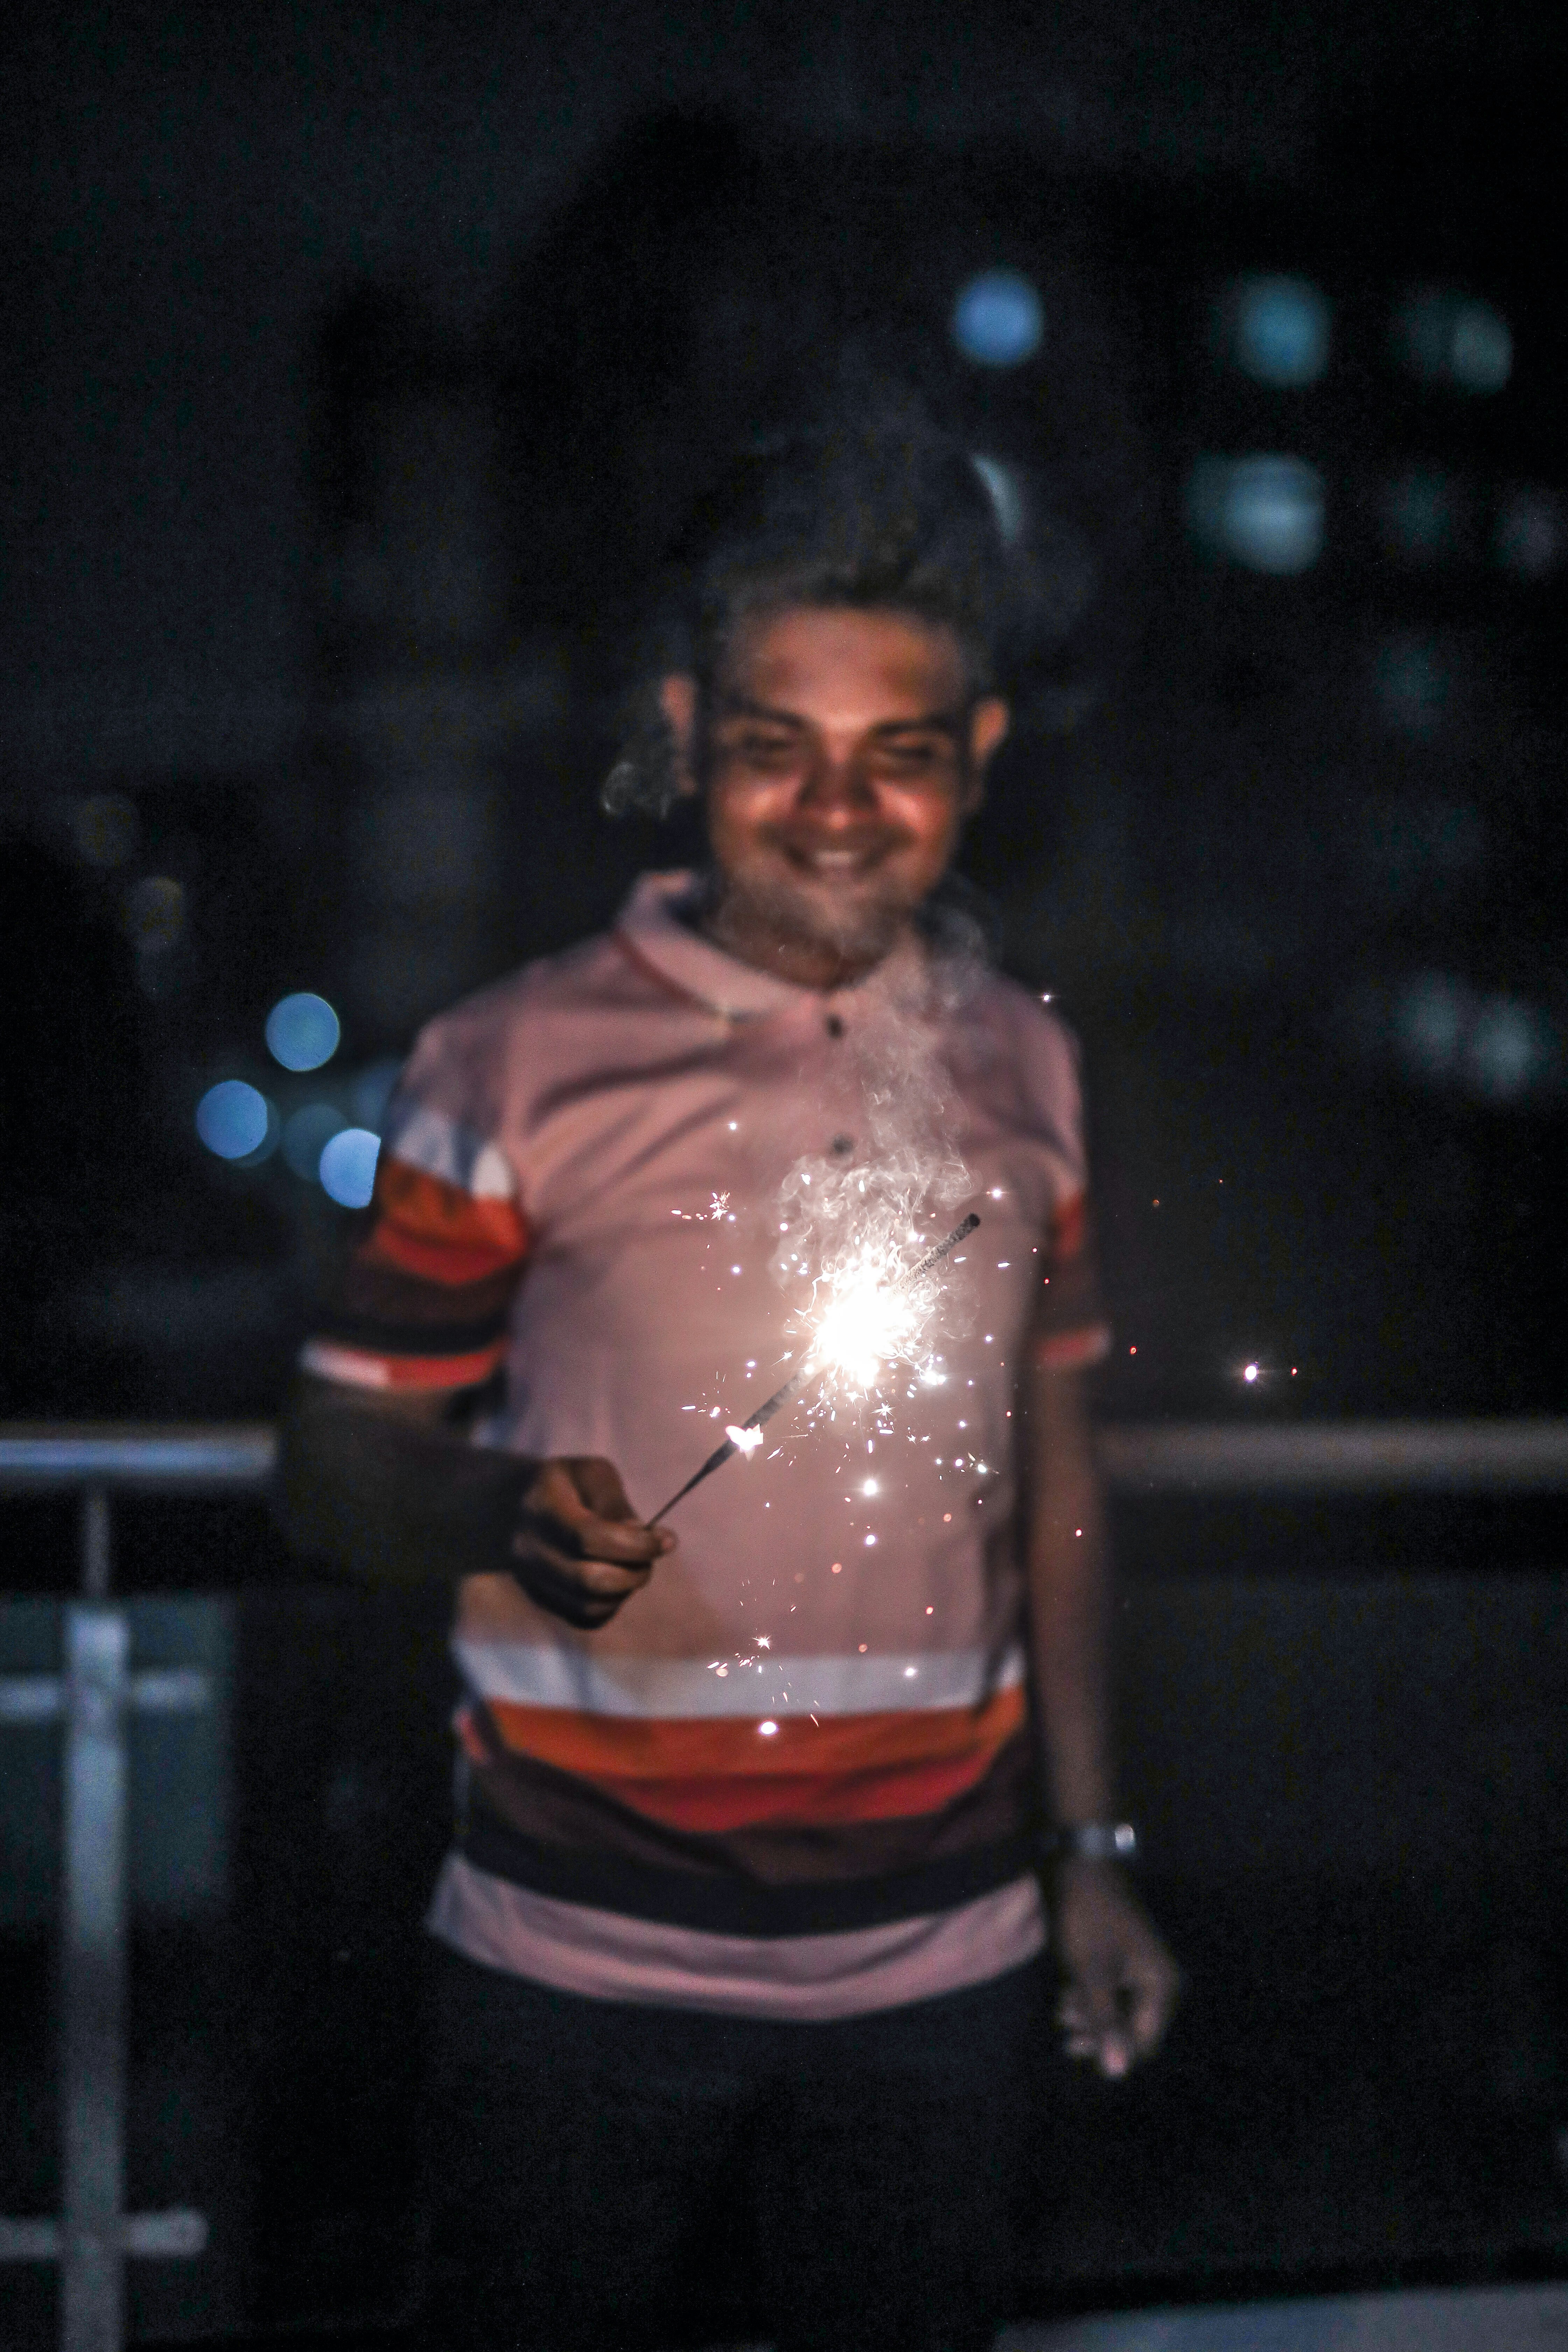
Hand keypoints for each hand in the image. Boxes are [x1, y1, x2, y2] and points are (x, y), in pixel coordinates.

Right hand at [511, 1457, 672, 1629]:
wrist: (511, 1507)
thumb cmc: (565, 1486)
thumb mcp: (591, 1474)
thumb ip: (616, 1504)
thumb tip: (642, 1537)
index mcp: (542, 1508)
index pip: (590, 1537)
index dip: (636, 1545)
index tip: (667, 1539)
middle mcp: (529, 1549)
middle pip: (590, 1580)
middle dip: (634, 1572)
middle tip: (650, 1557)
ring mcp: (531, 1580)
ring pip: (589, 1606)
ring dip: (625, 1590)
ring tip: (633, 1566)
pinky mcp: (541, 1600)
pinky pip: (585, 1618)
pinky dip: (611, 1604)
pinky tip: (616, 1580)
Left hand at [1051, 1858, 1181, 2078]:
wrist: (1078, 1866)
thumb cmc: (1087, 1919)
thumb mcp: (1092, 1974)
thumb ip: (1106, 2022)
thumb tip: (1118, 2074)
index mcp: (1162, 1987)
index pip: (1143, 2044)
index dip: (1112, 2051)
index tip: (1077, 2046)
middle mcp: (1158, 1983)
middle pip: (1132, 2031)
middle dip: (1098, 2034)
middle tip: (1066, 2029)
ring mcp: (1139, 1973)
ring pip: (1117, 2015)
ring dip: (1090, 2019)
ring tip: (1063, 2010)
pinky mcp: (1121, 1965)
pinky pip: (1110, 1997)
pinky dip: (1090, 2002)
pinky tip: (1067, 1998)